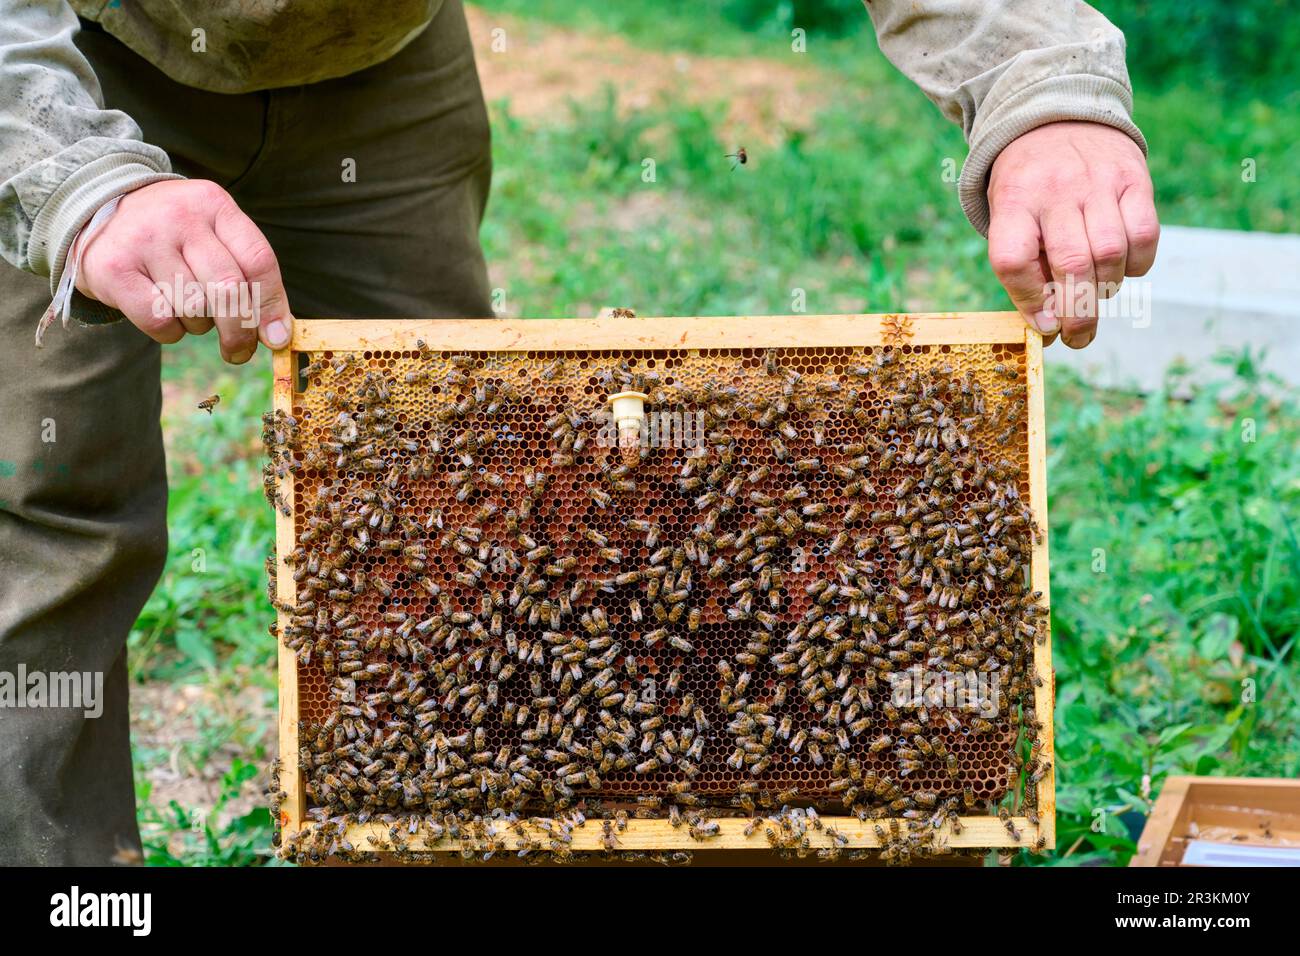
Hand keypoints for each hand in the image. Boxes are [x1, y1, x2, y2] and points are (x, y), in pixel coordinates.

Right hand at [75, 179, 291, 362]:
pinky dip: (170, 331)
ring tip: (187, 309)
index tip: (277, 338)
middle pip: (229, 290)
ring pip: (195, 309)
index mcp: (214, 204)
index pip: (258, 261)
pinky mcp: (114, 268)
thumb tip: (279, 336)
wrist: (96, 213)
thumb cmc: (173, 236)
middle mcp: (180, 216)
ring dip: (199, 325)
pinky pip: (160, 320)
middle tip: (239, 351)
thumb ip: (250, 276)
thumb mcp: (213, 237)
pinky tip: (163, 313)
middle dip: (240, 332)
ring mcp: (144, 239)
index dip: (272, 306)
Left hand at [986, 121, 1158, 348]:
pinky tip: (1123, 268)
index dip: (1027, 301)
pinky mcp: (1134, 178)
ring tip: (1096, 294)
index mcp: (1013, 201)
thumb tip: (1048, 327)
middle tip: (1077, 338)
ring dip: (1106, 289)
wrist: (1055, 117)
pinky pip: (1145, 234)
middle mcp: (1055, 189)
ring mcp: (1097, 181)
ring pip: (1111, 252)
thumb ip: (1026, 266)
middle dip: (1076, 314)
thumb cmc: (1028, 187)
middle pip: (1071, 264)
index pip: (1013, 259)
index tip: (1041, 327)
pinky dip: (1137, 264)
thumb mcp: (1008, 215)